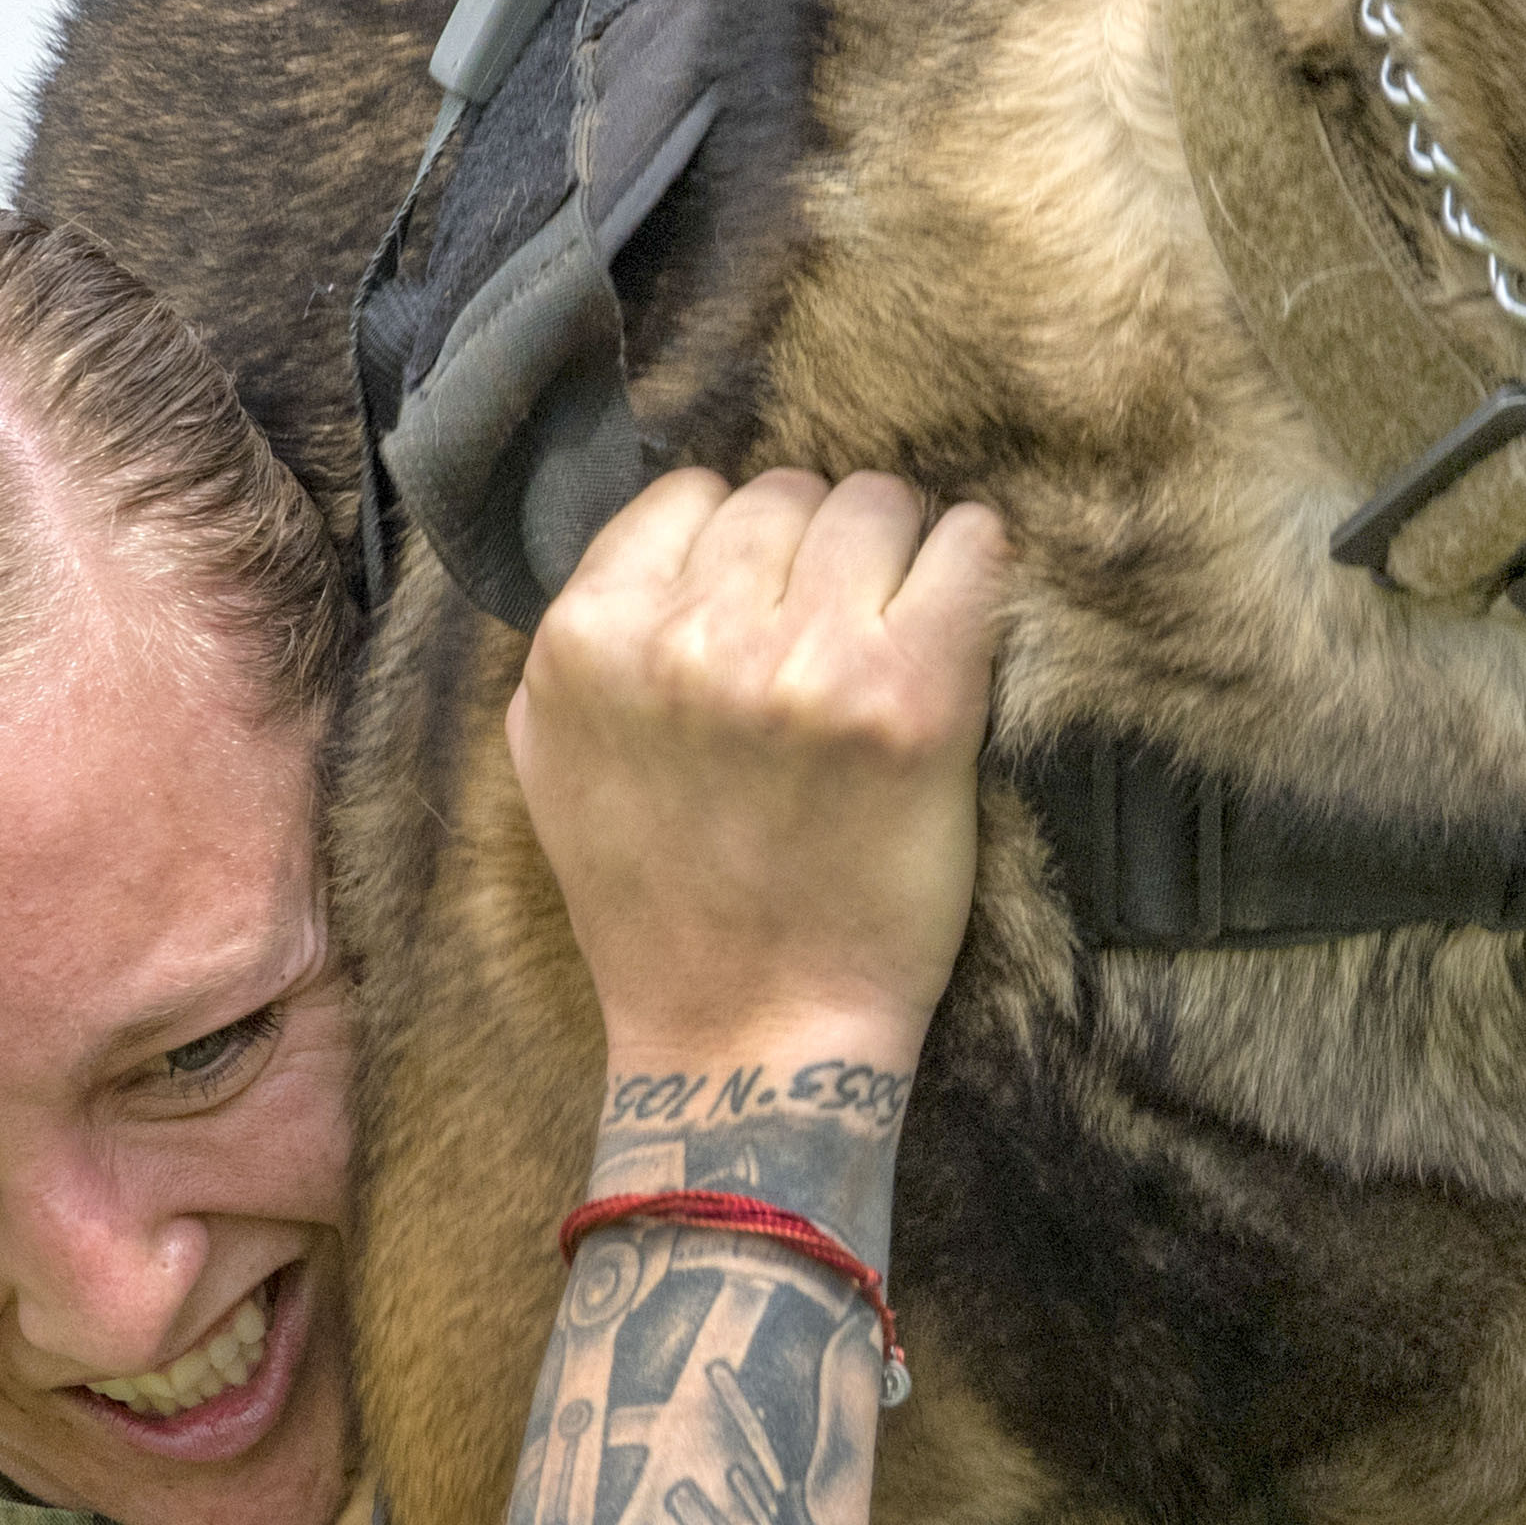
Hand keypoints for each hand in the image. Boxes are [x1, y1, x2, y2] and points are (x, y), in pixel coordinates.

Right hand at [508, 468, 1007, 1088]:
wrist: (749, 1032)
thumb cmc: (659, 904)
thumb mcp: (552, 756)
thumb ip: (585, 633)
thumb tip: (669, 523)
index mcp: (590, 641)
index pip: (691, 493)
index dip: (736, 548)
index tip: (761, 608)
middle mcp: (691, 638)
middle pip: (789, 492)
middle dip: (815, 551)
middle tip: (831, 635)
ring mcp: (806, 662)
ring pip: (876, 503)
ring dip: (893, 556)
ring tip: (889, 639)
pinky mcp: (914, 697)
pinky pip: (971, 544)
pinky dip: (973, 568)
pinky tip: (956, 629)